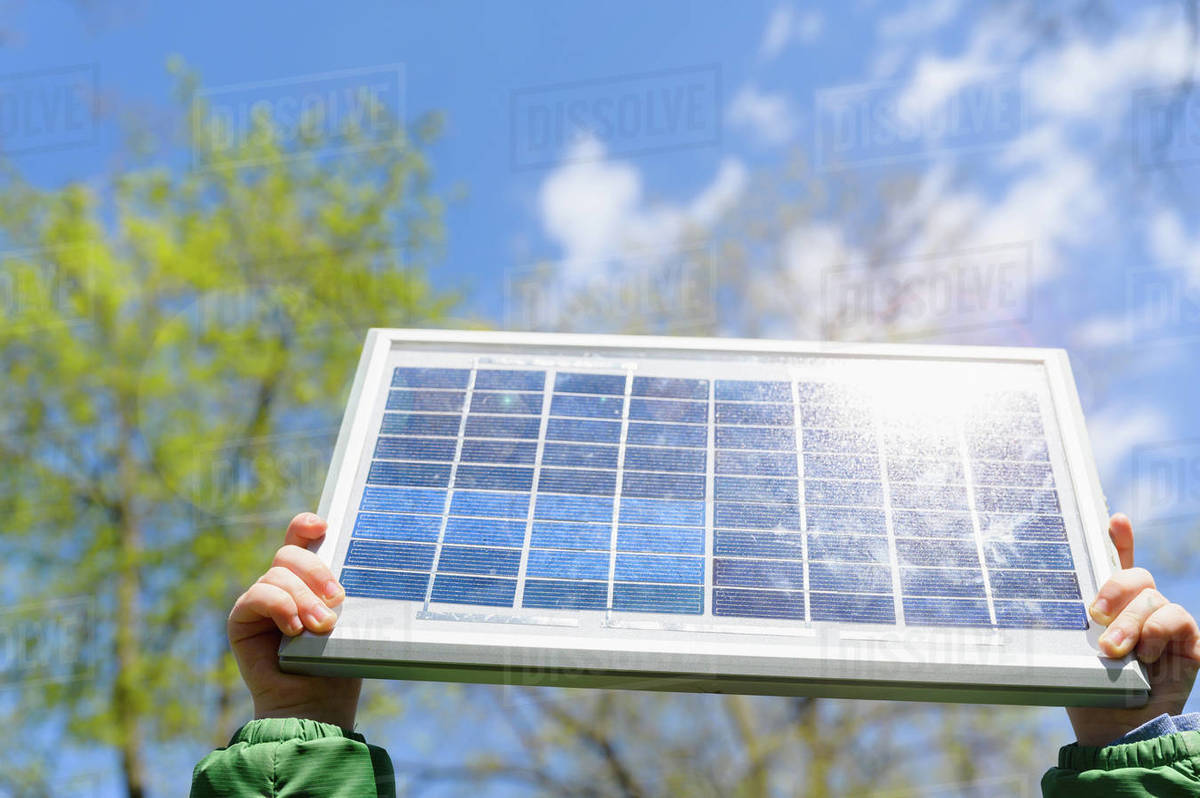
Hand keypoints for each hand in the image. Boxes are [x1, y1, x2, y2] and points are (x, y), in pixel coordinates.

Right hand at [227, 512, 361, 728]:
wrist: (315, 704)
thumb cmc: (337, 663)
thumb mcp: (347, 620)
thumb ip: (339, 592)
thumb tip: (349, 570)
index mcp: (309, 579)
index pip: (301, 540)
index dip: (307, 526)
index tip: (324, 526)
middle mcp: (282, 584)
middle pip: (290, 554)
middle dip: (316, 571)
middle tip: (336, 599)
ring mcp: (261, 599)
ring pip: (277, 575)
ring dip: (303, 599)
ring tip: (319, 627)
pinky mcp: (242, 618)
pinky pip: (258, 595)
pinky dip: (279, 607)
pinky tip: (293, 629)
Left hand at [1066, 513, 1199, 745]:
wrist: (1117, 734)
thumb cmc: (1089, 694)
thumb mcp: (1071, 655)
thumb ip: (1070, 627)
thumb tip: (1036, 602)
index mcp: (1110, 608)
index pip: (1118, 566)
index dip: (1120, 539)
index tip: (1114, 519)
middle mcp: (1140, 612)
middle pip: (1137, 576)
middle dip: (1115, 588)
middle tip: (1096, 614)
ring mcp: (1164, 627)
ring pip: (1154, 599)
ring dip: (1131, 623)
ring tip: (1115, 652)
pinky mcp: (1187, 645)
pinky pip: (1178, 619)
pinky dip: (1158, 633)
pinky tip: (1146, 658)